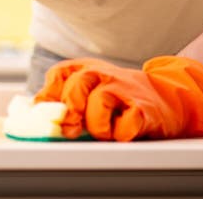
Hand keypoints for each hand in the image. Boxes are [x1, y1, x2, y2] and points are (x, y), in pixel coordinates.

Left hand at [34, 56, 202, 140]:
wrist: (167, 97)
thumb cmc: (121, 98)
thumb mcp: (90, 91)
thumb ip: (64, 99)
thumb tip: (34, 111)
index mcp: (86, 68)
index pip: (59, 74)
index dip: (50, 97)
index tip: (51, 115)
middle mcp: (103, 74)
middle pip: (76, 87)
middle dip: (72, 112)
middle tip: (74, 129)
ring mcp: (125, 89)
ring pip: (99, 104)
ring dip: (98, 125)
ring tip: (106, 130)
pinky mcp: (143, 109)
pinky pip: (124, 126)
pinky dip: (121, 134)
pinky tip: (125, 131)